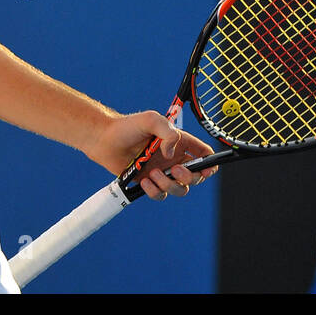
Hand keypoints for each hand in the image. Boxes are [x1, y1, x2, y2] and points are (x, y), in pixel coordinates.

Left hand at [81, 110, 216, 200]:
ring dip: (169, 185)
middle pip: (196, 177)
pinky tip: (144, 180)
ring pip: (179, 189)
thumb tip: (172, 155)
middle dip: (190, 177)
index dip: (210, 163)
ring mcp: (162, 172)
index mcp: (180, 142)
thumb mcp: (152, 120)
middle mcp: (174, 159)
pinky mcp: (149, 183)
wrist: (105, 140)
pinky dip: (155, 191)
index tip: (207, 169)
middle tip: (176, 170)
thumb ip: (169, 133)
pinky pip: (160, 194)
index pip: (203, 154)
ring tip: (152, 174)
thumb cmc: (129, 127)